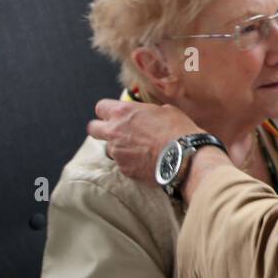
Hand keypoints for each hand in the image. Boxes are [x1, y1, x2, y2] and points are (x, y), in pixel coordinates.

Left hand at [87, 99, 203, 182]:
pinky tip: (147, 161)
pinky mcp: (124, 169)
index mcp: (123, 112)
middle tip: (117, 132)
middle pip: (93, 129)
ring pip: (110, 149)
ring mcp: (117, 152)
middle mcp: (114, 132)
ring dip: (120, 148)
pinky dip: (132, 163)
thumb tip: (147, 116)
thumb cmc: (178, 131)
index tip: (115, 114)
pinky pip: (123, 164)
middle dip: (102, 129)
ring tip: (139, 150)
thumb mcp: (165, 111)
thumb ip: (147, 112)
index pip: (100, 107)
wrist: (185, 157)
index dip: (108, 111)